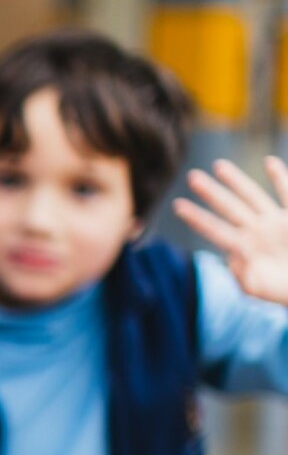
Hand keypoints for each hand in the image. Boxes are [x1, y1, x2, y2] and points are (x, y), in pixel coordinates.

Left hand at [175, 157, 287, 305]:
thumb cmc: (280, 292)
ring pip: (254, 197)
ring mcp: (276, 223)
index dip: (197, 218)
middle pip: (229, 208)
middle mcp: (257, 231)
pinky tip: (269, 162)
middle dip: (211, 193)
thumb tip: (232, 258)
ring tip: (219, 165)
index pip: (214, 230)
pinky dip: (280, 178)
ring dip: (237, 182)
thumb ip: (241, 275)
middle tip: (191, 176)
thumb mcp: (256, 287)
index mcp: (243, 248)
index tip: (177, 205)